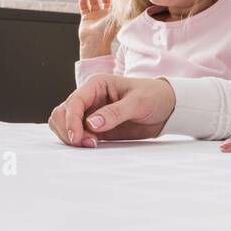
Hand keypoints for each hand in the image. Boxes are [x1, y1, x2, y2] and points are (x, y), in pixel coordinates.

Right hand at [48, 74, 175, 146]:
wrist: (168, 108)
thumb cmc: (154, 96)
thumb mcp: (137, 103)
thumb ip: (114, 113)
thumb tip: (91, 123)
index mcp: (96, 85)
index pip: (74, 102)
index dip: (71, 120)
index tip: (77, 137)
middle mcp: (90, 98)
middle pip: (62, 113)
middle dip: (68, 129)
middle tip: (86, 143)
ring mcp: (91, 113)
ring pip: (65, 124)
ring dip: (71, 136)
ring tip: (91, 144)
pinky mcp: (96, 127)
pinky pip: (79, 135)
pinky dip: (79, 142)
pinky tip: (93, 145)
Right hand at [77, 0, 115, 58]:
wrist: (97, 41)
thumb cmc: (109, 31)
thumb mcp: (118, 17)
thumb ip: (123, 8)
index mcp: (112, 15)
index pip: (111, 2)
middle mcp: (103, 15)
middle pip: (102, 1)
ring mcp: (94, 17)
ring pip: (92, 3)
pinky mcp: (85, 19)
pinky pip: (83, 8)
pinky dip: (83, 2)